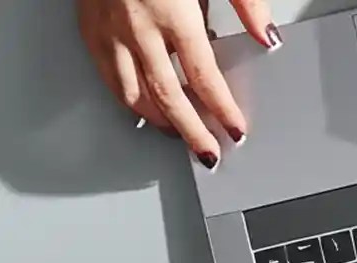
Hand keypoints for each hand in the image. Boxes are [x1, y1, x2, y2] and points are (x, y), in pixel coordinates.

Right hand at [76, 0, 281, 168]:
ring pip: (131, 93)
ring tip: (180, 135)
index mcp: (173, 13)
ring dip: (159, 120)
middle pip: (168, 96)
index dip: (222, 109)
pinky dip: (125, 98)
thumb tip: (267, 37)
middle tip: (209, 152)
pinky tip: (141, 109)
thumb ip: (246, 4)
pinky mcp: (89, 26)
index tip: (236, 129)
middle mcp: (138, 27)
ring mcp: (109, 29)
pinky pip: (107, 75)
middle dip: (192, 131)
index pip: (203, 77)